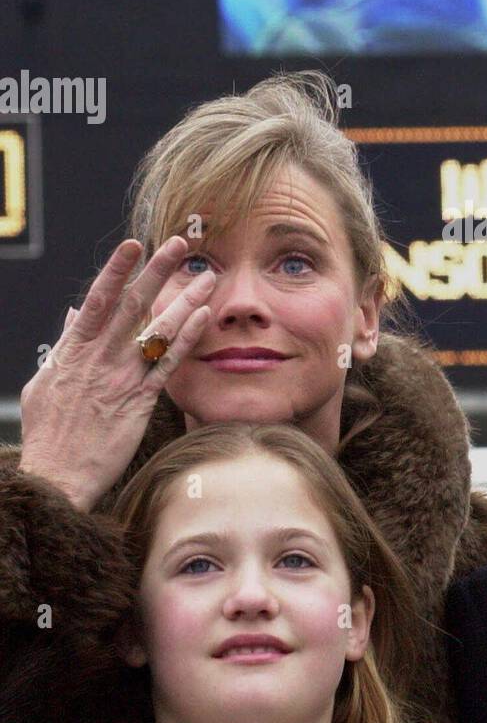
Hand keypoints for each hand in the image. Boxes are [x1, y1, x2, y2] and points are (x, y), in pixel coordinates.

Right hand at [18, 236, 214, 512]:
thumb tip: (74, 314)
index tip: (134, 245)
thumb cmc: (47, 435)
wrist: (55, 478)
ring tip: (208, 277)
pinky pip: (168, 365)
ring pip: (157, 331)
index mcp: (73, 352)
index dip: (116, 271)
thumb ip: (63, 346)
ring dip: (184, 301)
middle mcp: (99, 360)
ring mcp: (121, 380)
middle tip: (182, 245)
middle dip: (158, 272)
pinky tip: (203, 318)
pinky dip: (186, 339)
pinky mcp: (139, 402)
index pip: (98, 301)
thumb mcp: (43, 384)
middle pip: (133, 306)